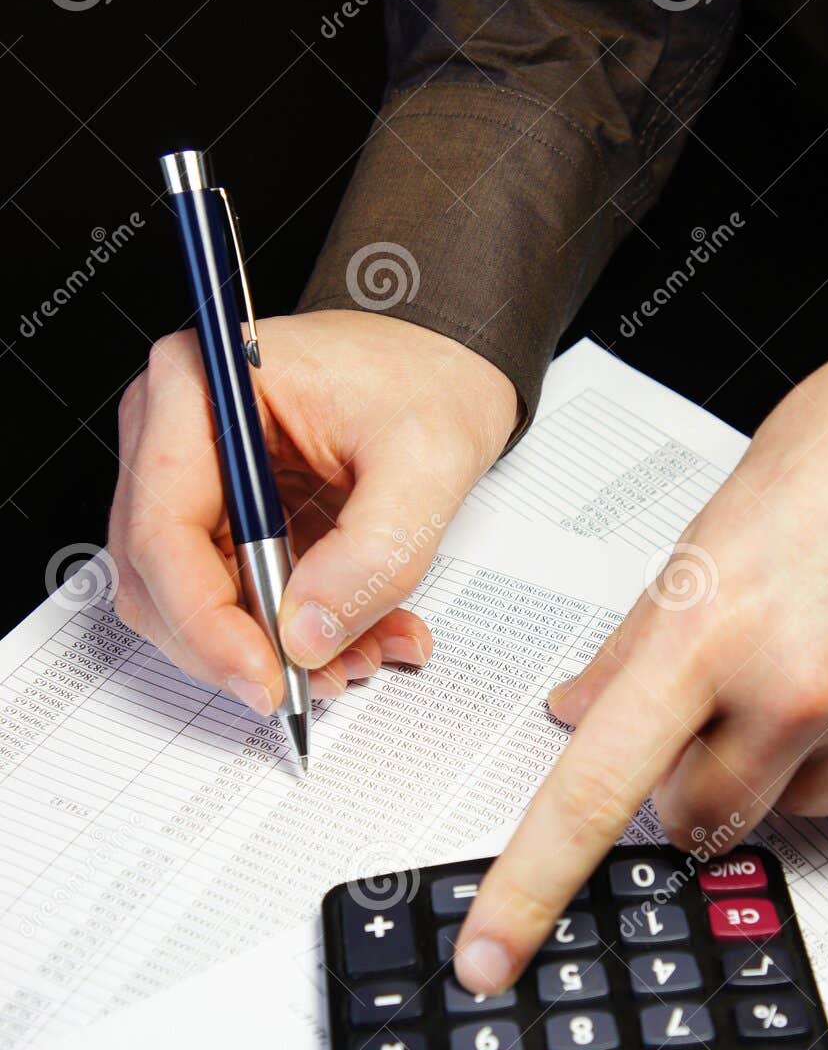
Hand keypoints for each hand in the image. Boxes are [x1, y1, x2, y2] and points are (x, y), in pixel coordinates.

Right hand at [109, 312, 516, 708]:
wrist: (444, 367)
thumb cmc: (425, 381)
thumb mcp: (426, 463)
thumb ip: (372, 553)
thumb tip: (307, 634)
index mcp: (200, 388)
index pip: (161, 530)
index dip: (204, 623)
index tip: (264, 677)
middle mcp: (174, 434)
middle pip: (160, 581)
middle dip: (238, 647)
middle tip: (315, 682)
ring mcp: (193, 483)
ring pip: (194, 606)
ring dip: (274, 650)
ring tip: (360, 653)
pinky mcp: (224, 522)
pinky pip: (236, 604)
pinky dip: (296, 636)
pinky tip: (360, 634)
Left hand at [454, 197, 827, 993]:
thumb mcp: (718, 525)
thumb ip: (642, 640)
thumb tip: (583, 717)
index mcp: (714, 625)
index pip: (595, 790)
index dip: (530, 886)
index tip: (491, 957)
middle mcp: (806, 681)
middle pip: (706, 817)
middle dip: (703, 775)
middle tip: (743, 694)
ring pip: (810, 807)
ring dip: (808, 755)